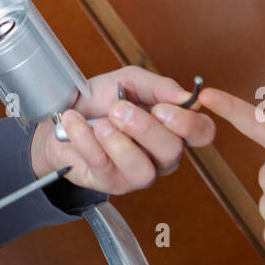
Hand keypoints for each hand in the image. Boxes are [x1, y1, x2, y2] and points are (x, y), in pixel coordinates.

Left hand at [30, 65, 213, 193]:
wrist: (63, 113)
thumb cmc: (102, 99)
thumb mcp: (130, 81)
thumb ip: (159, 87)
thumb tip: (186, 96)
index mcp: (173, 129)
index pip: (202, 133)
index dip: (189, 123)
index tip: (163, 108)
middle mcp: (161, 156)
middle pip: (172, 151)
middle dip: (145, 128)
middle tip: (120, 109)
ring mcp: (136, 174)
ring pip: (143, 171)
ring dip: (119, 142)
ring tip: (100, 123)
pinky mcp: (109, 183)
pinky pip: (104, 166)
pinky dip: (86, 140)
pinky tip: (75, 123)